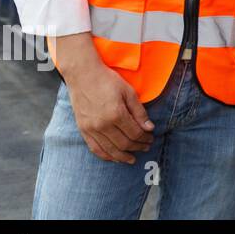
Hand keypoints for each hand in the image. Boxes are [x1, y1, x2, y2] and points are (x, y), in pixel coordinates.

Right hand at [52, 33, 154, 163]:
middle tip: (146, 147)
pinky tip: (114, 158)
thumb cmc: (108, 81)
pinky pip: (95, 148)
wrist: (83, 75)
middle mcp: (102, 124)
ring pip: (109, 150)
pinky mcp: (83, 130)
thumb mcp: (129, 92)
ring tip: (132, 158)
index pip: (135, 133)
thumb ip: (139, 112)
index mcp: (116, 114)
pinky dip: (106, 156)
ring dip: (123, 156)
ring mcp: (91, 128)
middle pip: (124, 143)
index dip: (145, 138)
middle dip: (137, 147)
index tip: (151, 138)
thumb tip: (149, 128)